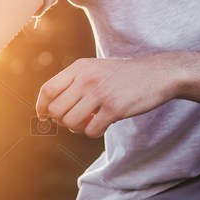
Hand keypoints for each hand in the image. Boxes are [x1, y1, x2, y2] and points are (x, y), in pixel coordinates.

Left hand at [36, 55, 178, 136]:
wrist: (158, 74)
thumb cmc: (123, 75)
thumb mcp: (95, 69)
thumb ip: (74, 82)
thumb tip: (49, 109)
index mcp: (79, 67)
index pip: (47, 89)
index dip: (41, 106)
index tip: (44, 116)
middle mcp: (86, 79)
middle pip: (56, 109)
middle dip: (61, 120)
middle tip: (75, 119)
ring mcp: (100, 93)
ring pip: (71, 122)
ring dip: (77, 128)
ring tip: (90, 122)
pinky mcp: (115, 108)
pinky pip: (91, 130)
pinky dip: (94, 132)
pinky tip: (103, 124)